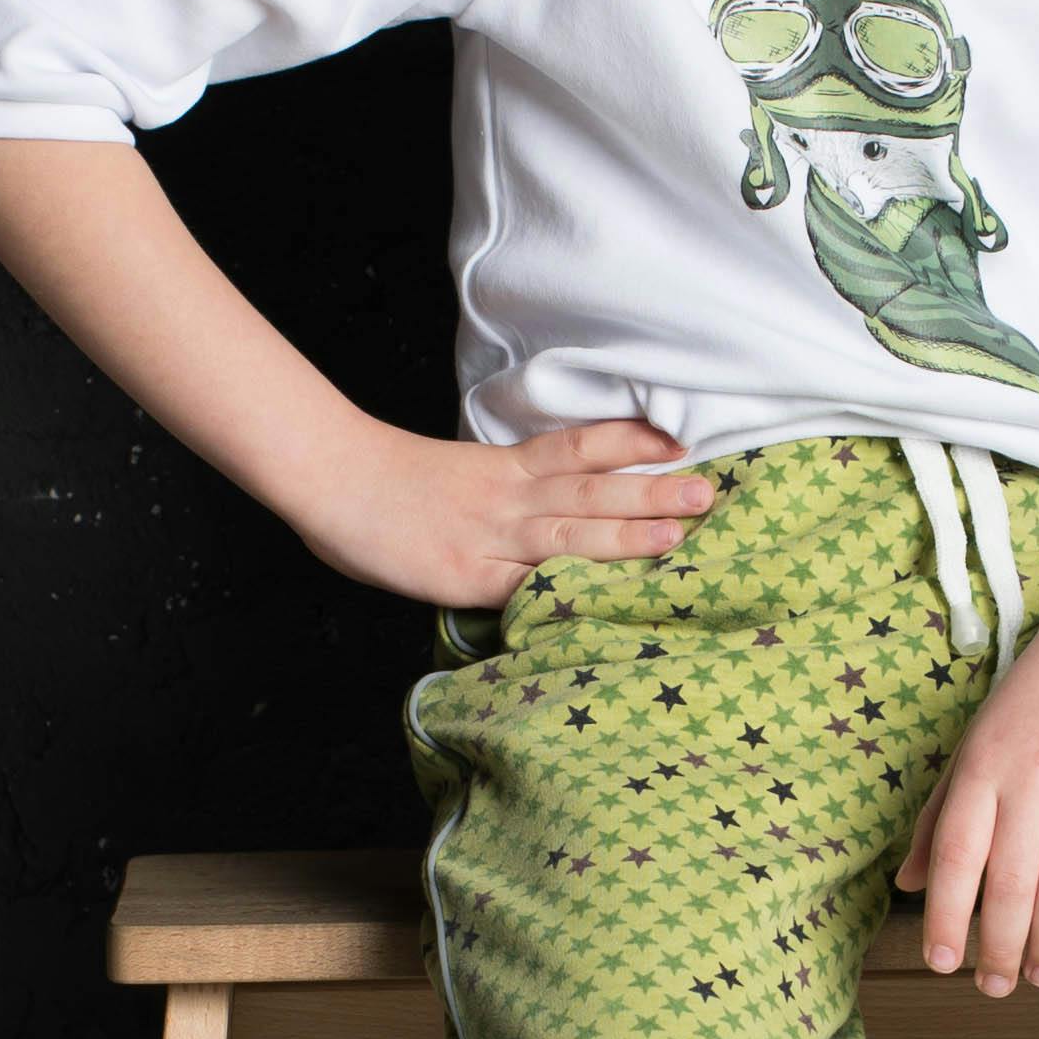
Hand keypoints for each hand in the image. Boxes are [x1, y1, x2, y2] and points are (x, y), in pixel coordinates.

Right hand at [296, 412, 711, 610]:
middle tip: (708, 492)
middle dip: (651, 491)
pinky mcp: (468, 577)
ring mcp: (490, 538)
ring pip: (570, 533)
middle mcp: (508, 498)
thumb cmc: (385, 479)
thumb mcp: (457, 473)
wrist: (331, 481)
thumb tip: (544, 501)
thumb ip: (501, 488)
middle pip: (591, 490)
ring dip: (628, 535)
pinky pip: (524, 587)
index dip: (629, 442)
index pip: (578, 447)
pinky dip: (566, 591)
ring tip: (679, 533)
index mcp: (505, 468)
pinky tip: (605, 597)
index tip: (677, 441)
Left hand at [899, 585, 1038, 989]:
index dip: (944, 915)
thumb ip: (938, 816)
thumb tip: (904, 883)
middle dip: (999, 947)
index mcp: (980, 768)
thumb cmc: (1031, 699)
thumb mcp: (972, 745)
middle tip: (995, 988)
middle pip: (1009, 883)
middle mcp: (1029, 779)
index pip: (954, 855)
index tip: (941, 964)